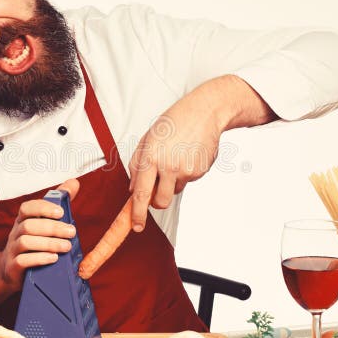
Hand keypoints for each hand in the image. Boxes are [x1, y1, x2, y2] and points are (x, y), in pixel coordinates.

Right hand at [0, 178, 79, 291]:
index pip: (26, 208)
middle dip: (52, 228)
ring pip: (25, 241)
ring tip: (66, 246)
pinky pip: (22, 261)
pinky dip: (39, 258)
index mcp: (22, 220)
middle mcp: (15, 233)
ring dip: (48, 243)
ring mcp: (12, 250)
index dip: (43, 208)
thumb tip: (74, 182)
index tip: (61, 212)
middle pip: (29, 225)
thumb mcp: (44, 222)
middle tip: (72, 232)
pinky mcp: (13, 266)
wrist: (10, 271)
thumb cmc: (32, 244)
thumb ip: (59, 203)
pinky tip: (53, 258)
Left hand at [128, 75, 274, 231]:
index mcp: (150, 158)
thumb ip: (137, 164)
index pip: (140, 194)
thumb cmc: (173, 122)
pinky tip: (188, 154)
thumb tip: (132, 189)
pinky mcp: (200, 171)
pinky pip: (188, 181)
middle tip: (157, 187)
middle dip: (157, 201)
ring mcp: (186, 170)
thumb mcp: (147, 139)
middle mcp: (168, 166)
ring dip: (172, 181)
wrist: (204, 112)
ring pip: (174, 190)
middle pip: (160, 202)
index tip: (137, 225)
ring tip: (176, 157)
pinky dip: (186, 172)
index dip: (137, 213)